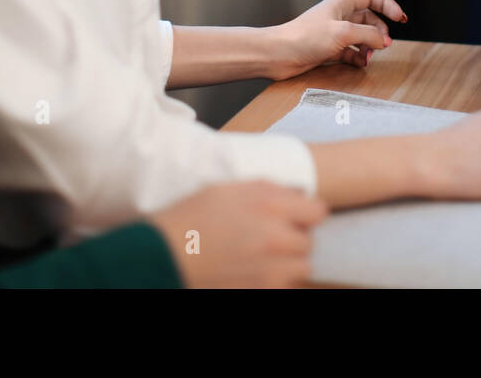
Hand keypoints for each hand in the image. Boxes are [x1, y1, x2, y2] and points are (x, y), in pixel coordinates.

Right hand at [151, 181, 326, 287]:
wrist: (162, 256)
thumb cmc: (190, 217)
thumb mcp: (228, 189)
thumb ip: (269, 189)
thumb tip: (298, 193)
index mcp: (269, 207)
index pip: (317, 212)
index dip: (306, 212)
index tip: (296, 215)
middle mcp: (275, 240)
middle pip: (309, 243)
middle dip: (295, 239)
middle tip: (273, 236)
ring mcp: (269, 272)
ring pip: (301, 269)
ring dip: (289, 263)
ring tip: (264, 258)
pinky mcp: (260, 292)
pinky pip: (283, 287)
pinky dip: (274, 281)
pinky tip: (252, 272)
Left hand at [266, 0, 405, 80]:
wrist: (278, 54)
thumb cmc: (304, 37)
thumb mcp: (343, 33)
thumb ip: (368, 35)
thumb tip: (384, 40)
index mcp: (341, 4)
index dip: (387, 5)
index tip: (400, 18)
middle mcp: (338, 16)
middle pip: (368, 20)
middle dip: (379, 32)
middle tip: (384, 45)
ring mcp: (333, 33)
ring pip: (361, 37)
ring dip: (369, 47)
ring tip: (368, 57)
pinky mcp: (328, 49)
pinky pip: (350, 52)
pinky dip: (357, 57)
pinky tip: (359, 63)